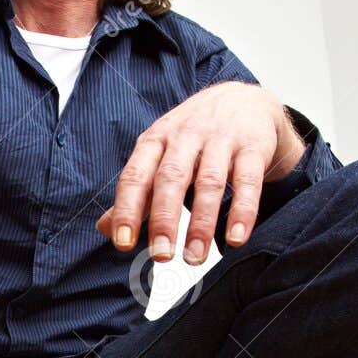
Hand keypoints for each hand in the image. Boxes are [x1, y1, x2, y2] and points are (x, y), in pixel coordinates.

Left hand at [96, 82, 306, 264]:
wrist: (243, 99)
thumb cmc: (194, 136)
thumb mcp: (160, 155)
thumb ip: (136, 194)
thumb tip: (104, 229)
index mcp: (156, 140)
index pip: (136, 176)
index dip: (127, 210)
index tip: (123, 244)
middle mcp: (185, 136)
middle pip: (171, 178)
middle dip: (164, 219)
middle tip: (161, 256)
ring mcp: (221, 139)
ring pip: (209, 182)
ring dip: (202, 223)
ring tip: (195, 257)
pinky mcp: (253, 146)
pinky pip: (247, 182)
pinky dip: (242, 212)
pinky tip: (235, 240)